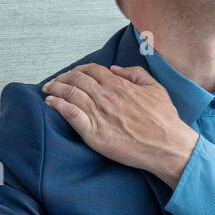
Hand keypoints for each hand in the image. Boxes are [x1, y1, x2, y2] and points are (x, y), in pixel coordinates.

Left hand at [42, 63, 198, 187]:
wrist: (167, 145)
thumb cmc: (164, 119)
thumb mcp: (156, 88)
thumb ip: (136, 74)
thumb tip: (116, 69)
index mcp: (120, 85)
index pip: (91, 70)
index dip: (78, 70)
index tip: (71, 74)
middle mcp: (106, 96)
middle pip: (76, 79)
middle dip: (62, 77)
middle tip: (54, 82)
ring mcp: (99, 114)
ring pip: (70, 93)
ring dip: (55, 89)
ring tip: (48, 90)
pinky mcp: (94, 132)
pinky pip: (70, 114)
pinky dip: (58, 105)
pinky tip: (51, 103)